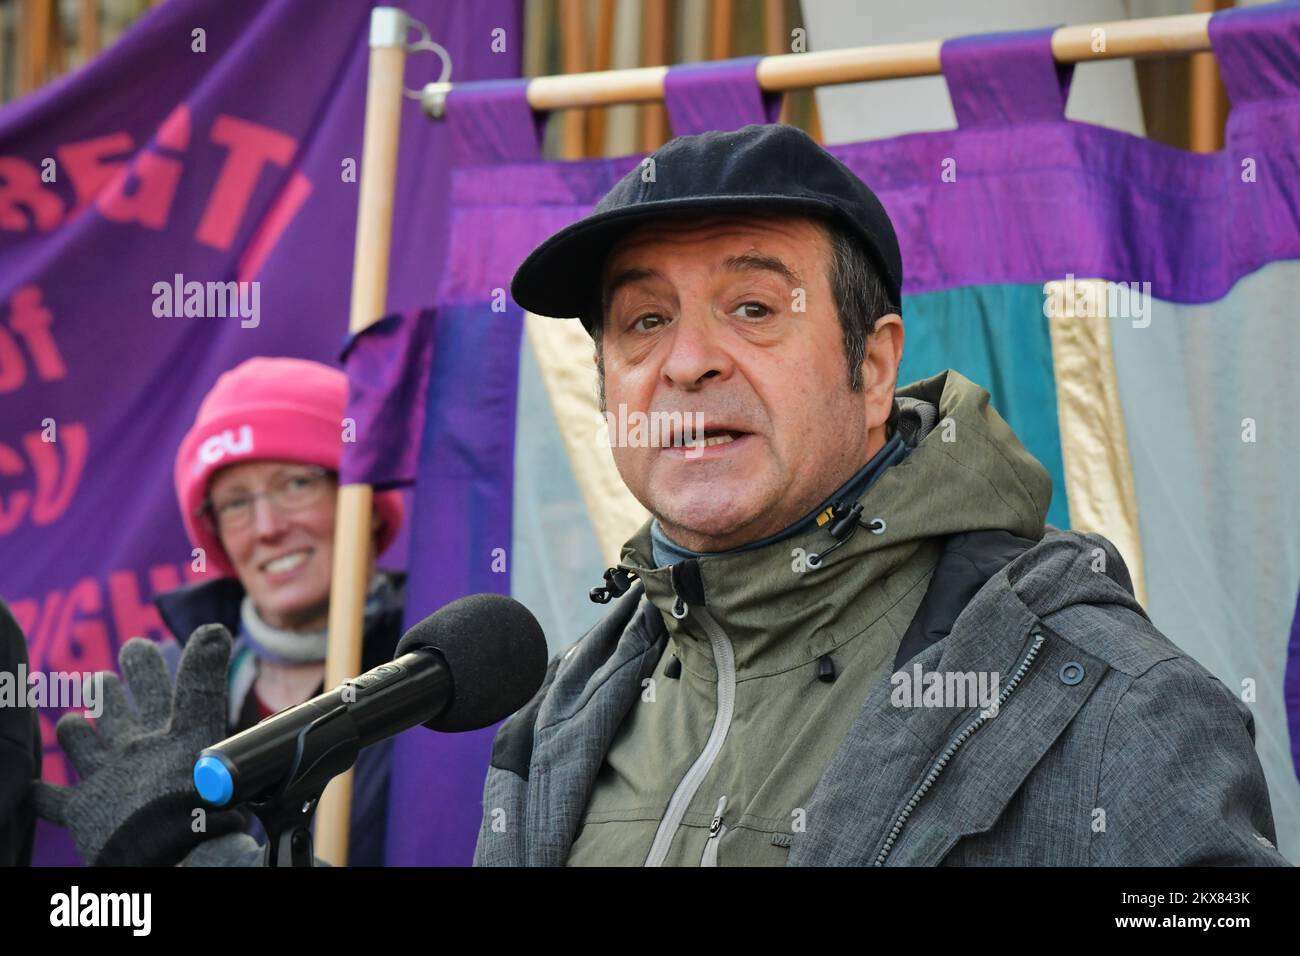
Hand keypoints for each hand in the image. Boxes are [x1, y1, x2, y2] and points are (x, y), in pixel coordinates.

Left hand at [33, 624, 245, 865]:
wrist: (161, 856)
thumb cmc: (206, 823)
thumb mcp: (238, 779)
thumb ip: (250, 760)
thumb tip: (269, 745)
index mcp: (185, 739)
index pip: (198, 686)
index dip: (206, 655)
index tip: (211, 631)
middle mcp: (141, 747)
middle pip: (132, 694)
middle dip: (135, 665)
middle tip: (135, 649)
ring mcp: (106, 774)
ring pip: (79, 733)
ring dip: (77, 723)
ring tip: (76, 718)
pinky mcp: (79, 809)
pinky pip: (49, 797)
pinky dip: (43, 793)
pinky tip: (37, 789)